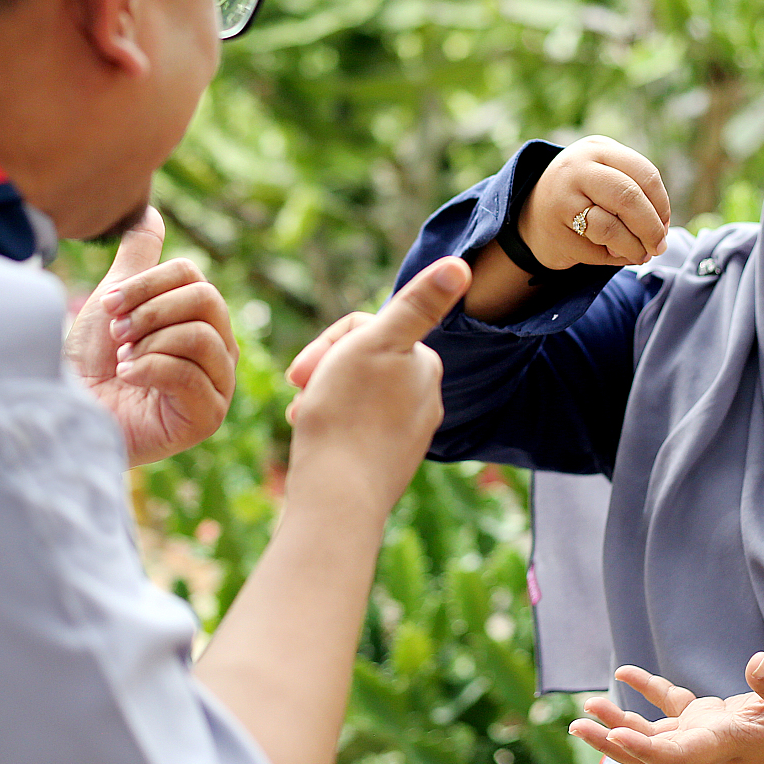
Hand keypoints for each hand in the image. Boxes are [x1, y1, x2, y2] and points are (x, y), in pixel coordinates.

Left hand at [66, 208, 236, 465]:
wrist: (67, 413)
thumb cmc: (90, 363)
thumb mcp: (113, 300)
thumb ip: (137, 261)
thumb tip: (151, 213)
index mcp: (201, 320)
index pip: (193, 277)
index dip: (148, 285)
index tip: (108, 306)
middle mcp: (219, 352)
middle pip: (206, 301)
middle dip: (150, 313)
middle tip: (117, 334)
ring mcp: (218, 386)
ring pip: (200, 337)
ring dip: (148, 344)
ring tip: (122, 361)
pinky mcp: (207, 418)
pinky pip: (189, 375)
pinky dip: (149, 369)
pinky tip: (126, 378)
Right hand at [283, 257, 471, 515]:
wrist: (338, 498)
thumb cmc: (348, 415)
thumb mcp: (376, 343)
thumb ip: (419, 303)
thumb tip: (463, 266)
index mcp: (424, 364)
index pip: (366, 331)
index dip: (327, 346)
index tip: (301, 372)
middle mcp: (425, 398)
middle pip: (361, 364)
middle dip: (326, 374)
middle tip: (300, 395)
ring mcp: (408, 434)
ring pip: (354, 397)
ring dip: (324, 400)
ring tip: (305, 420)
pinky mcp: (390, 463)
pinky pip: (356, 431)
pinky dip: (332, 429)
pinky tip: (315, 442)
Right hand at [521, 136, 671, 269]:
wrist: (531, 213)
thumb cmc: (582, 197)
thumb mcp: (606, 178)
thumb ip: (634, 194)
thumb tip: (661, 232)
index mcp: (598, 149)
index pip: (645, 174)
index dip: (661, 205)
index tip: (664, 225)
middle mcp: (578, 167)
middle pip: (629, 197)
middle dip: (651, 228)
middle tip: (659, 246)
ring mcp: (562, 197)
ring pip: (611, 227)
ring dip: (634, 248)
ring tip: (640, 255)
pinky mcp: (555, 228)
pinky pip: (594, 248)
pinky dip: (613, 257)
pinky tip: (614, 254)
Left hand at [568, 655, 763, 763]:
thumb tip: (756, 663)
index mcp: (723, 744)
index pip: (676, 756)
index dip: (645, 749)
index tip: (616, 737)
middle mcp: (706, 744)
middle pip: (649, 751)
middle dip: (613, 742)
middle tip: (577, 727)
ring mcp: (705, 732)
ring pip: (653, 732)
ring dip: (619, 721)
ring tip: (587, 708)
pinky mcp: (709, 718)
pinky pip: (670, 706)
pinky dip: (647, 690)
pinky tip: (624, 672)